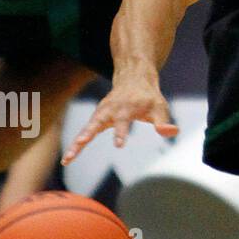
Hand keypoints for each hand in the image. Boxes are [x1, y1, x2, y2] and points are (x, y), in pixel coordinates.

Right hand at [62, 75, 177, 162]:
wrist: (134, 79)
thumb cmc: (149, 97)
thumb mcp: (159, 108)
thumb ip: (163, 122)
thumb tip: (171, 133)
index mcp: (126, 107)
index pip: (123, 121)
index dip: (121, 132)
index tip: (118, 144)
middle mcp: (110, 110)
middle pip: (97, 122)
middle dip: (88, 134)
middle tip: (81, 143)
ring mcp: (100, 113)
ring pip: (86, 129)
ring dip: (76, 143)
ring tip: (67, 159)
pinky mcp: (96, 118)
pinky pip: (84, 132)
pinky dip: (76, 144)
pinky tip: (67, 159)